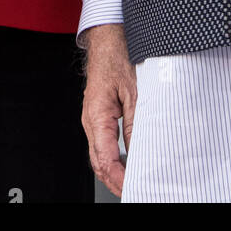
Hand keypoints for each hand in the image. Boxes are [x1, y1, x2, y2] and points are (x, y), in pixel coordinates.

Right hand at [81, 23, 136, 197]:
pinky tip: (126, 162)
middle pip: (98, 163)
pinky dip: (112, 158)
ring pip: (98, 155)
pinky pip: (102, 143)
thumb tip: (141, 150)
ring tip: (132, 182)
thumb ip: (136, 122)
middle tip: (134, 192)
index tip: (133, 189)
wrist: (107, 39)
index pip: (106, 159)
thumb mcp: (135, 91)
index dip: (120, 178)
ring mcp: (91, 118)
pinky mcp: (97, 115)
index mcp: (96, 116)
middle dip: (115, 181)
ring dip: (113, 171)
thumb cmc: (118, 57)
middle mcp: (90, 120)